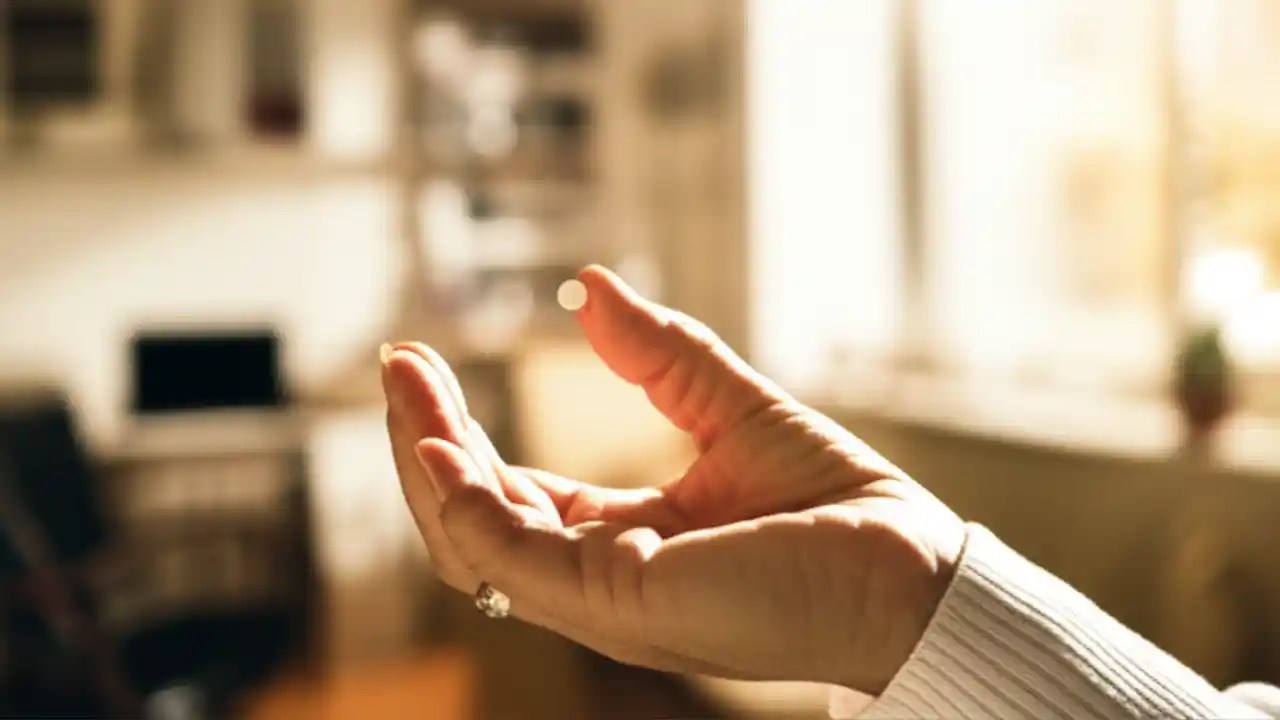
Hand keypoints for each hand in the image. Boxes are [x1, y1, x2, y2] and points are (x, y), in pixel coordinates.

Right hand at [382, 266, 965, 693]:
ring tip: (406, 385)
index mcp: (622, 541)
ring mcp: (604, 599)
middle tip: (397, 363)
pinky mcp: (623, 602)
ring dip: (429, 461)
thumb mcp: (728, 408)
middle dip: (426, 440)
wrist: (912, 571)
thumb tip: (588, 288)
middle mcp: (600, 579)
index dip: (459, 432)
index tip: (423, 362)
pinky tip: (438, 443)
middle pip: (476, 517)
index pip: (512, 492)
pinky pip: (516, 558)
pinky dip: (466, 504)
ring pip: (477, 540)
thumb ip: (656, 356)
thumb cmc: (839, 507)